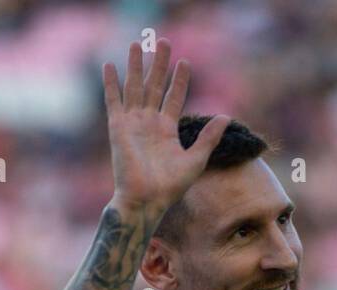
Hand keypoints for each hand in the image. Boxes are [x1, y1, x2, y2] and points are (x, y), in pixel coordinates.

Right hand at [102, 38, 229, 213]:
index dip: (179, 80)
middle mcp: (149, 123)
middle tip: (164, 41)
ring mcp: (133, 123)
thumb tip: (226, 116)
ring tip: (138, 43)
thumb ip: (209, 137)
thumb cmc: (171, 186)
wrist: (147, 200)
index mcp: (166, 130)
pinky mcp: (118, 127)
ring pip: (135, 87)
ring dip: (136, 65)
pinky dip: (111, 83)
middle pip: (154, 86)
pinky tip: (110, 65)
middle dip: (159, 64)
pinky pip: (113, 101)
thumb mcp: (196, 159)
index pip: (174, 97)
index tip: (185, 62)